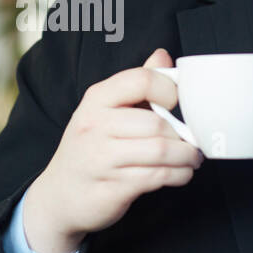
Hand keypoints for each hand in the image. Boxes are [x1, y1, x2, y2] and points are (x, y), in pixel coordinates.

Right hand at [22, 48, 202, 252]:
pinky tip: (181, 174)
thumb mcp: (103, 111)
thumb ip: (135, 84)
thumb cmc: (88, 150)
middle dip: (185, 135)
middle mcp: (95, 125)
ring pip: (160, 151)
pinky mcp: (111, 188)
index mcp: (96, 99)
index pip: (141, 80)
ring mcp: (101, 158)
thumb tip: (163, 56)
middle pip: (157, 123)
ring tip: (191, 159)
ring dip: (186, 157)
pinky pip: (157, 177)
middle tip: (194, 142)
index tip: (179, 104)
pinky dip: (179, 175)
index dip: (170, 89)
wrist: (59, 196)